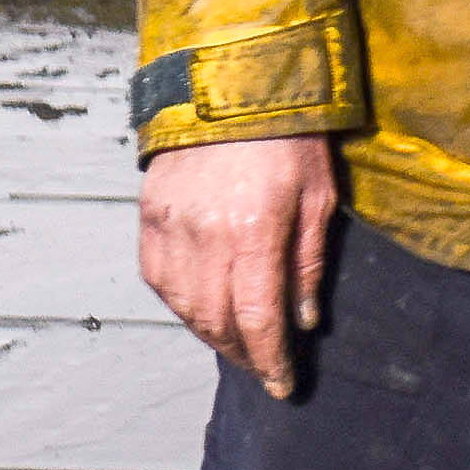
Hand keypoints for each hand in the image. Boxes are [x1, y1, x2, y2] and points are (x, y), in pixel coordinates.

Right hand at [141, 135, 340, 400]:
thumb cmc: (290, 138)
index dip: (269, 359)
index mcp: (253, 232)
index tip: (282, 385)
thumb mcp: (320, 196)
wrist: (232, 84)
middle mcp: (205, 236)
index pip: (257, 318)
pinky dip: (180, 304)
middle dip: (242, 353)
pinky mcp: (150, 215)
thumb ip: (308, 262)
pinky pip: (158, 278)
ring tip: (237, 346)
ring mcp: (171, 226)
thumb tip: (304, 320)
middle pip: (217, 319)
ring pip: (183, 305)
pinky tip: (201, 311)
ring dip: (210, 334)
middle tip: (264, 369)